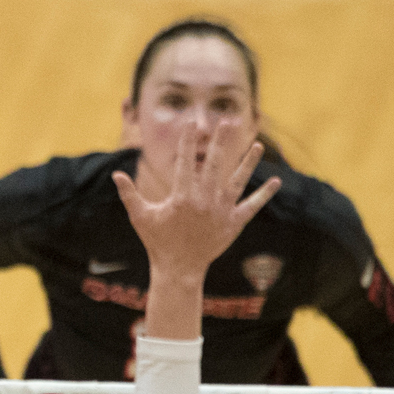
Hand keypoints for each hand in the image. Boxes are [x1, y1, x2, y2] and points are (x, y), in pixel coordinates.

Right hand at [111, 122, 280, 278]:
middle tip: (227, 123)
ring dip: (248, 162)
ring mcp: (222, 211)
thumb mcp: (140, 216)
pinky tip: (276, 181)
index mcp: (182, 196)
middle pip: (215, 165)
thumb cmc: (157, 241)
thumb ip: (129, 194)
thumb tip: (116, 174)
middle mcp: (205, 200)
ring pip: (238, 181)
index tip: (191, 124)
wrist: (179, 270)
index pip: (186, 162)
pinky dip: (264, 194)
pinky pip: (252, 206)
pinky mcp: (234, 223)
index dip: (188, 142)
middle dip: (221, 142)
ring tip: (258, 145)